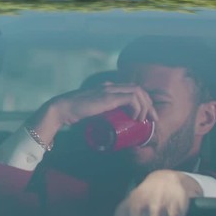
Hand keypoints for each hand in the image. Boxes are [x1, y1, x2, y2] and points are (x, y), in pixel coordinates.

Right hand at [30, 83, 158, 142]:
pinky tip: (136, 117)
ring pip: (138, 92)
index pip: (132, 89)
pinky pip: (131, 98)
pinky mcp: (108, 97)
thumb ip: (99, 115)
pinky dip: (138, 107)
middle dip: (150, 104)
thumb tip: (105, 129)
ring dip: (146, 106)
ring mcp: (110, 90)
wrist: (62, 109)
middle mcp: (111, 86)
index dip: (144, 101)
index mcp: (108, 88)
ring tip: (145, 120)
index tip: (147, 116)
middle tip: (153, 119)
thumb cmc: (74, 113)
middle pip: (139, 89)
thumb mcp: (92, 113)